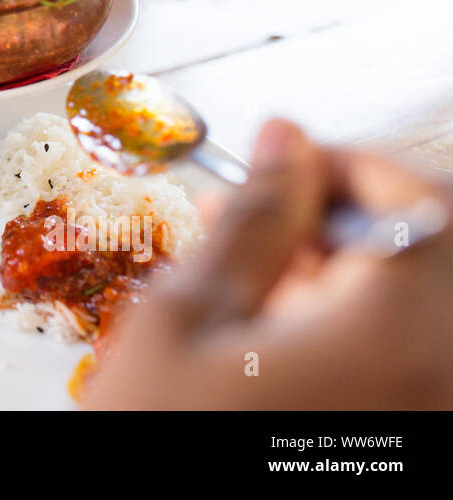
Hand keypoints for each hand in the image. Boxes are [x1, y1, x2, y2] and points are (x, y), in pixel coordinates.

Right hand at [82, 119, 452, 409]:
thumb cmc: (158, 442)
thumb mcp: (184, 317)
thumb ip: (253, 220)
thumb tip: (287, 141)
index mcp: (395, 338)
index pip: (422, 201)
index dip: (349, 165)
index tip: (285, 164)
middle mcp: (439, 379)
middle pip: (426, 251)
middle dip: (336, 219)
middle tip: (252, 220)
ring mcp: (427, 411)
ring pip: (412, 302)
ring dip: (340, 272)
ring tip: (246, 284)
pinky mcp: (405, 430)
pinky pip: (403, 353)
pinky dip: (350, 326)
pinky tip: (271, 334)